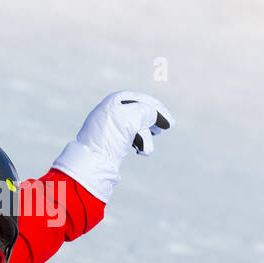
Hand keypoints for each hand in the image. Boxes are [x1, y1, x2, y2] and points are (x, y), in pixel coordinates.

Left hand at [51, 90, 173, 202]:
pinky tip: (140, 151)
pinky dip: (139, 143)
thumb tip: (152, 115)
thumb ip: (146, 111)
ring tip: (146, 149)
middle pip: (140, 112)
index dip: (158, 110)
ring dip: (146, 137)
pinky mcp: (111, 141)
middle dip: (152, 122)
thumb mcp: (131, 118)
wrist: (92, 162)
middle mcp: (111, 111)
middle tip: (163, 130)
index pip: (141, 99)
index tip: (171, 124)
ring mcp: (111, 126)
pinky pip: (130, 137)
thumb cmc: (110, 137)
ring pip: (137, 126)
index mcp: (114, 101)